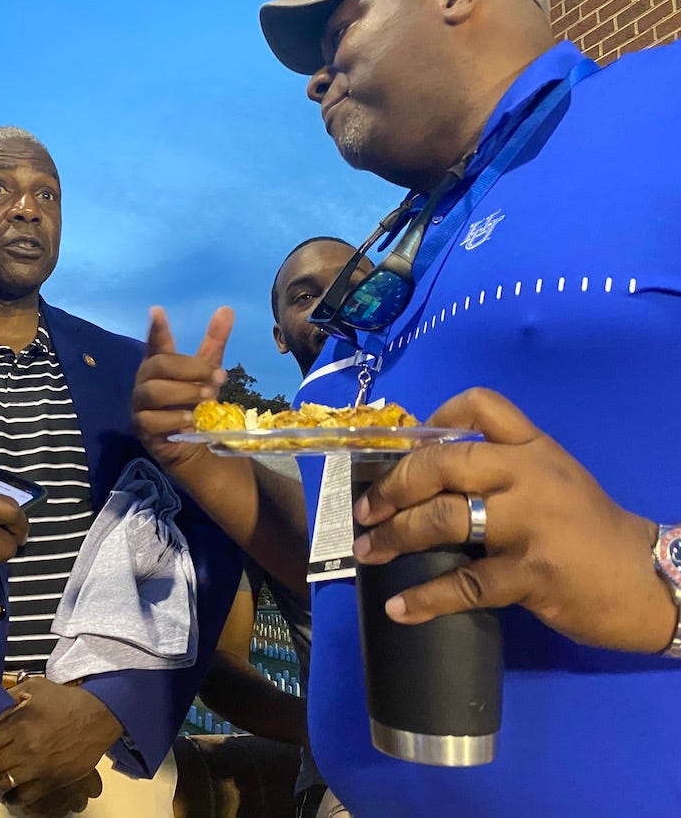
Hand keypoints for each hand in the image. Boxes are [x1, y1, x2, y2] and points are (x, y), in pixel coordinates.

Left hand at [0, 678, 121, 810]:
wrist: (98, 718)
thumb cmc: (65, 701)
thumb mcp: (36, 687)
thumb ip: (10, 695)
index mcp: (19, 724)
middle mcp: (25, 748)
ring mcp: (38, 768)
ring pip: (2, 783)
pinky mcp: (51, 781)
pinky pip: (23, 798)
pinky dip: (12, 797)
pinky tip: (11, 791)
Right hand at [131, 306, 231, 472]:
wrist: (191, 442)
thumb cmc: (194, 402)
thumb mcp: (207, 371)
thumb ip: (214, 342)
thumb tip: (227, 310)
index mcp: (159, 362)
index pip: (155, 342)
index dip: (156, 328)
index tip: (157, 311)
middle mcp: (145, 380)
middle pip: (159, 365)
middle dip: (190, 370)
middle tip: (217, 378)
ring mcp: (140, 404)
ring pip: (154, 392)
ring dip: (184, 393)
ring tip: (208, 399)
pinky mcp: (141, 427)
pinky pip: (151, 420)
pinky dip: (173, 418)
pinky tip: (191, 421)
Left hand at [352, 387, 675, 652]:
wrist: (649, 580)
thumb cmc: (587, 530)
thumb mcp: (551, 480)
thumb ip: (500, 470)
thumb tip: (421, 474)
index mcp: (533, 448)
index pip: (480, 406)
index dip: (433, 421)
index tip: (403, 449)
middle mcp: (530, 475)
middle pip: (443, 464)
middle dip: (392, 488)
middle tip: (365, 511)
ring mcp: (531, 524)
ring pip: (444, 520)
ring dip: (395, 538)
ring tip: (369, 552)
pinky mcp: (533, 573)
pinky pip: (465, 584)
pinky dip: (425, 598)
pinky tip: (400, 607)